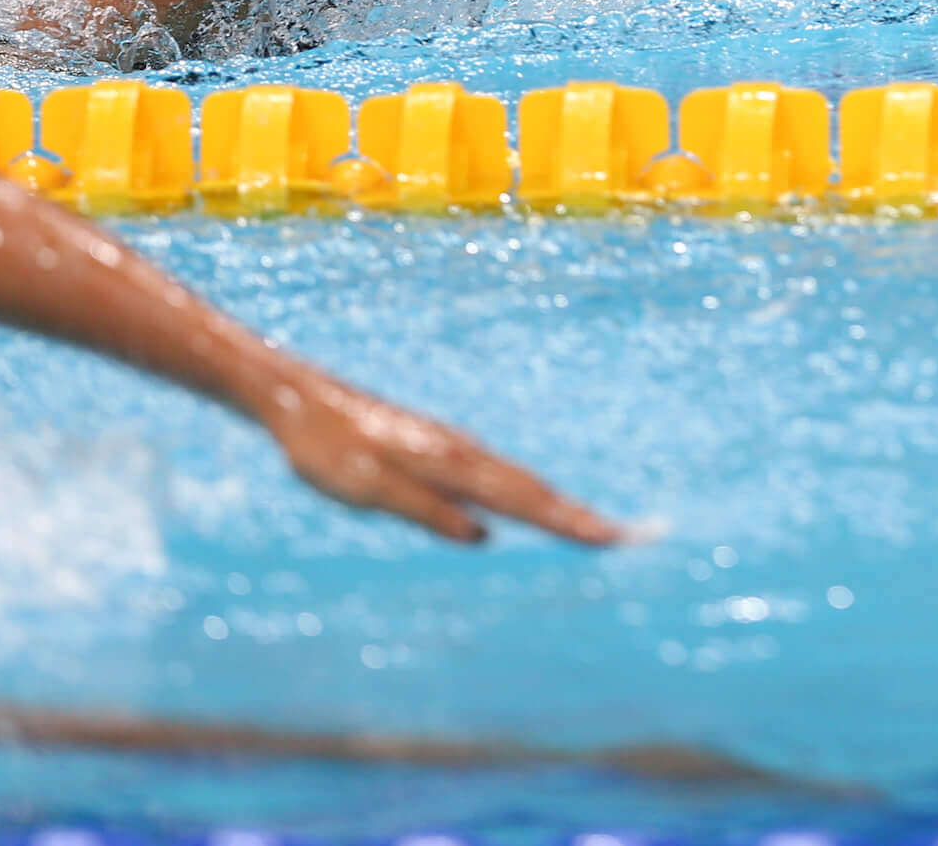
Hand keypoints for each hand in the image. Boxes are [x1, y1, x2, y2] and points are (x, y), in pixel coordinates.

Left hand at [261, 372, 621, 545]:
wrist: (297, 398)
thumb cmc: (322, 448)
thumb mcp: (364, 487)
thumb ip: (424, 510)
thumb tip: (483, 538)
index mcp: (451, 464)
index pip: (524, 502)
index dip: (573, 523)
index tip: (620, 539)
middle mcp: (464, 453)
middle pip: (537, 492)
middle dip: (588, 517)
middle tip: (640, 537)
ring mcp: (456, 450)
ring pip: (522, 485)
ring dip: (565, 508)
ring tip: (605, 532)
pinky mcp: (442, 452)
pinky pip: (502, 480)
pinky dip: (534, 497)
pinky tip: (540, 509)